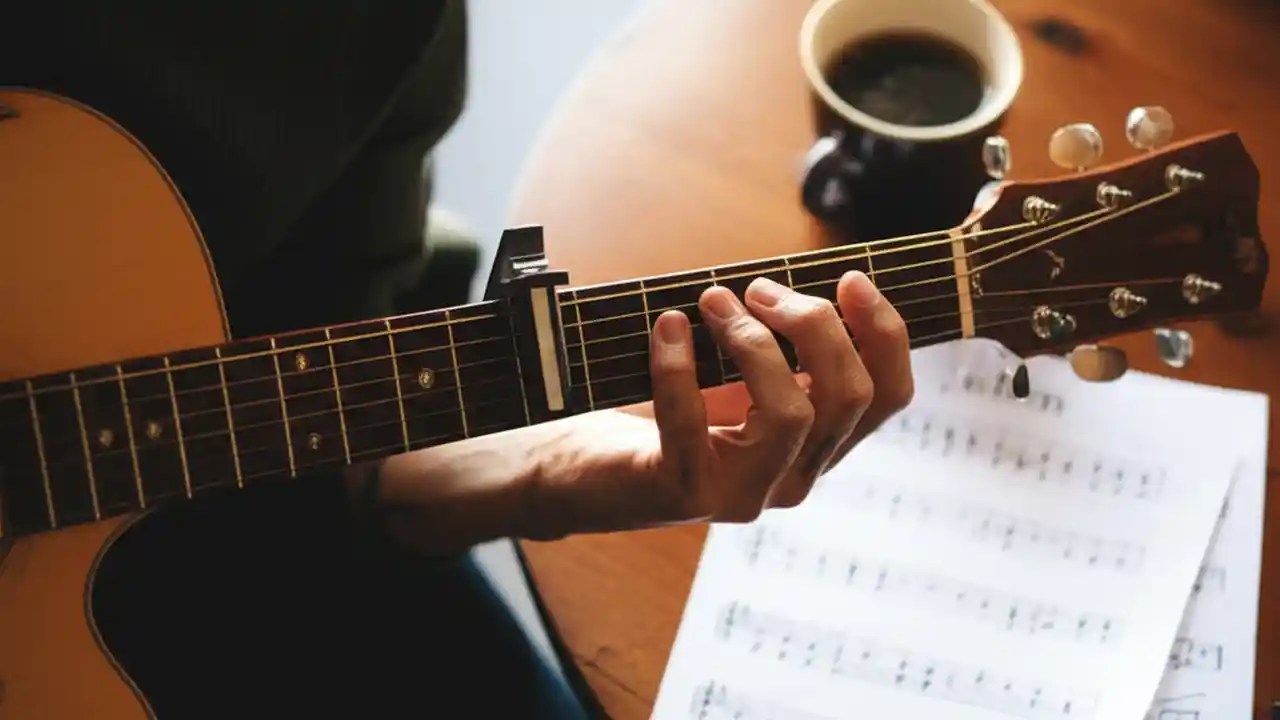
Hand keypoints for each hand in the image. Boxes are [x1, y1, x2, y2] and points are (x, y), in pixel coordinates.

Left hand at [361, 272, 911, 552]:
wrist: (586, 472)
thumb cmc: (664, 413)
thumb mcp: (735, 374)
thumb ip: (776, 344)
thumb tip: (791, 283)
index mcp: (818, 445)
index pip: (889, 396)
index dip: (884, 332)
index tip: (850, 279)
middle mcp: (795, 476)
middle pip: (849, 396)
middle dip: (813, 325)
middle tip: (759, 287)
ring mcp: (744, 494)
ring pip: (793, 414)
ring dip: (754, 342)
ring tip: (713, 302)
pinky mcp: (685, 494)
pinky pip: (693, 425)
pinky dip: (678, 366)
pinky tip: (667, 326)